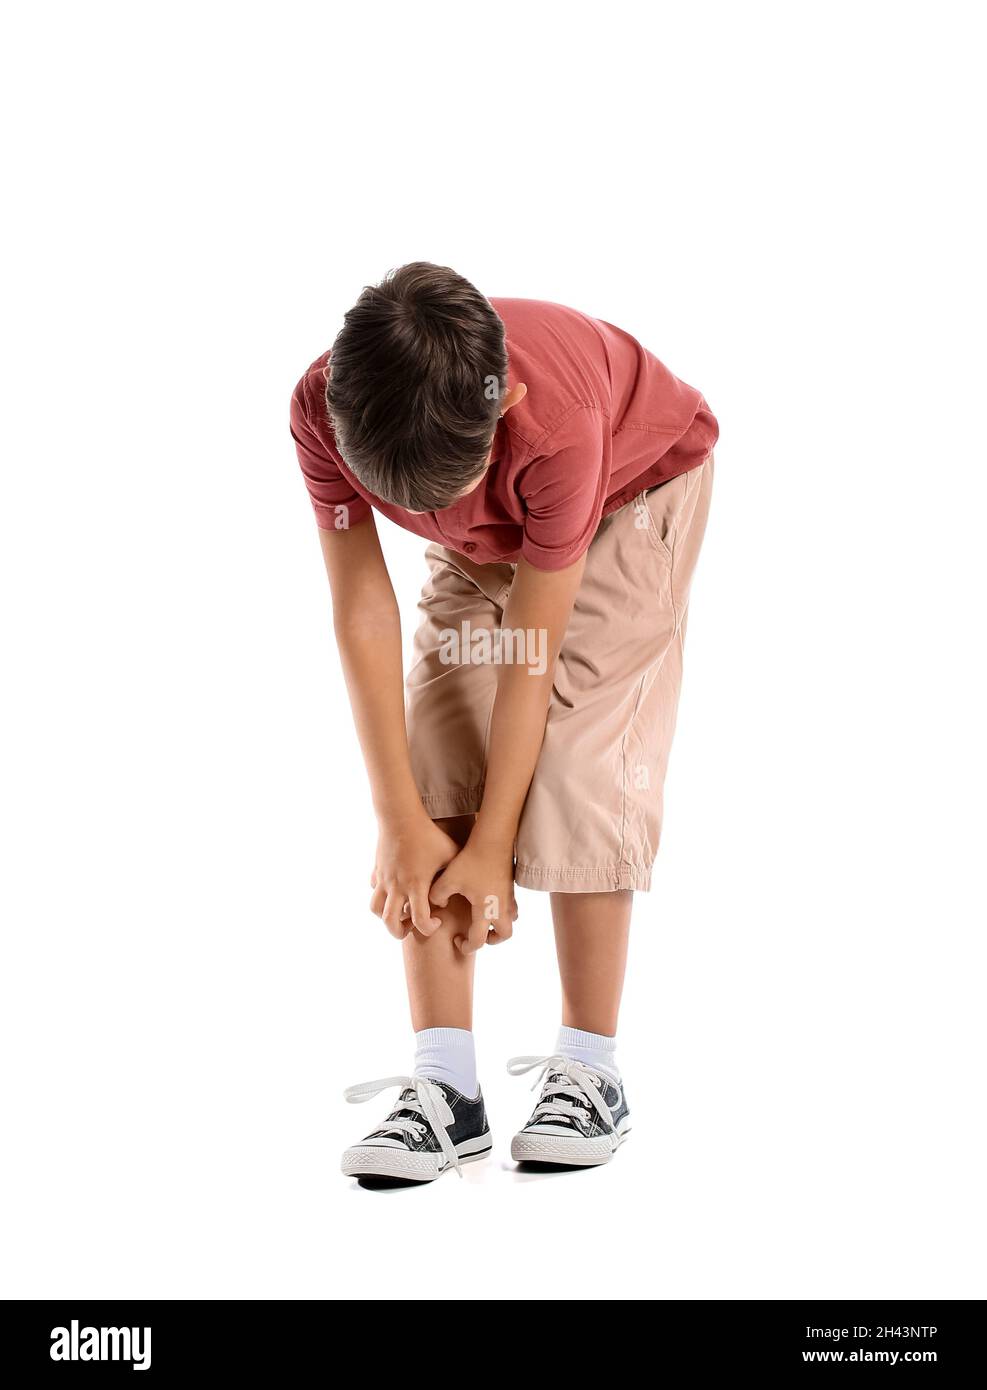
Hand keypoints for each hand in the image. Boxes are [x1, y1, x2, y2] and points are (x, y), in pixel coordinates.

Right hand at [370, 817, 459, 939]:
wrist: (400, 816)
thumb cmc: (428, 834)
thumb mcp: (450, 852)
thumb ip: (457, 871)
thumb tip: (468, 886)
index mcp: (417, 885)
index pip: (420, 921)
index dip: (429, 928)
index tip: (437, 921)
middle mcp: (397, 886)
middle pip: (390, 923)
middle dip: (400, 932)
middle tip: (413, 926)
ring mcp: (384, 879)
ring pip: (376, 910)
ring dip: (386, 916)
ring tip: (400, 912)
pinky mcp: (377, 871)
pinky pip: (374, 891)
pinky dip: (382, 897)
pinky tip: (395, 890)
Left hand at [430, 835, 517, 953]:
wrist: (492, 840)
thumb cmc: (470, 861)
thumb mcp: (448, 880)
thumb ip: (437, 896)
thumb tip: (436, 904)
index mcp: (485, 911)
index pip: (478, 940)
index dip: (466, 946)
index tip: (456, 939)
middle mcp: (501, 907)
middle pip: (504, 935)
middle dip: (491, 940)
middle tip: (477, 934)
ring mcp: (508, 897)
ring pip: (511, 920)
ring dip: (499, 925)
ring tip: (484, 919)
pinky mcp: (510, 886)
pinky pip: (511, 906)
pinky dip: (502, 910)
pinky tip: (488, 900)